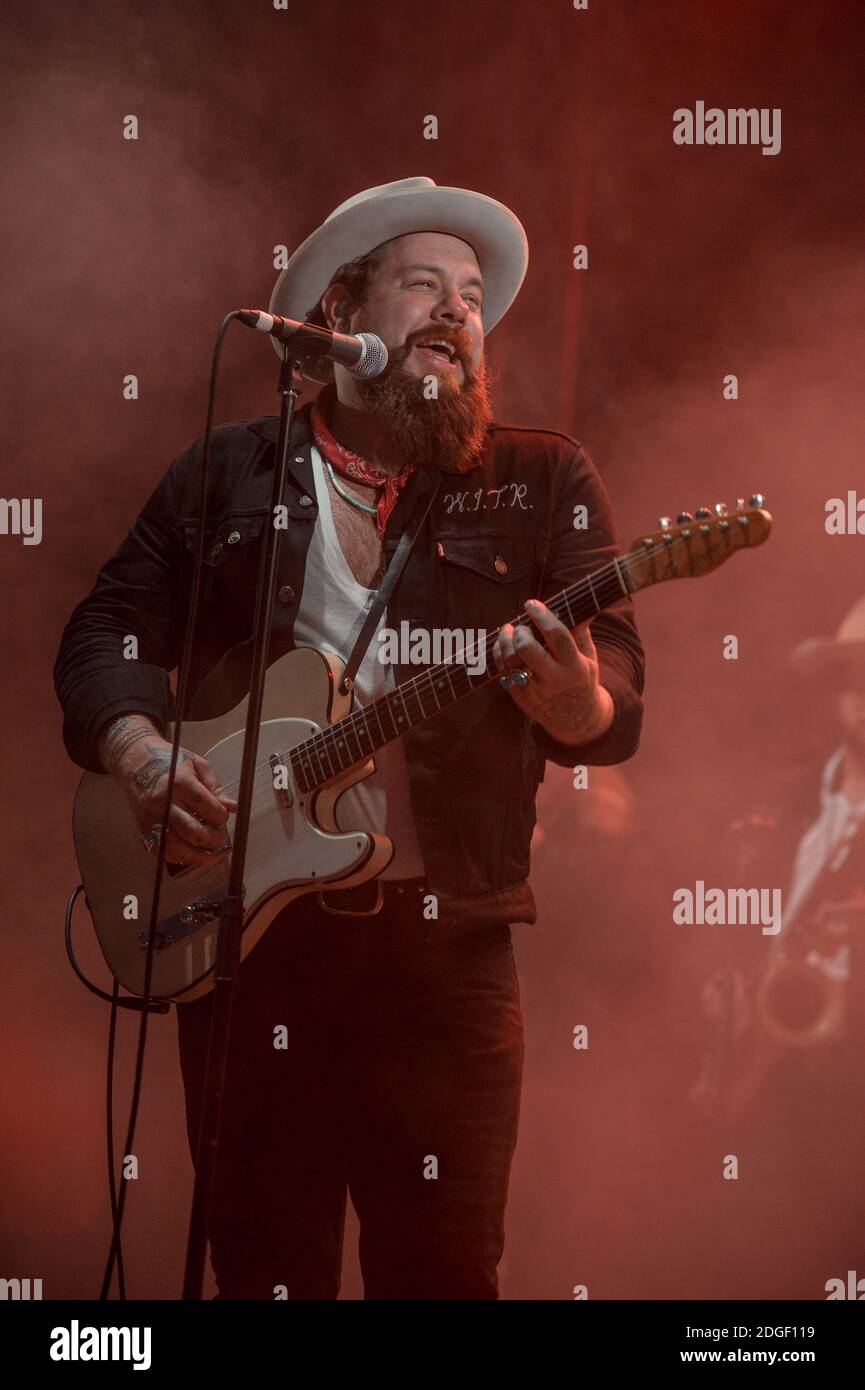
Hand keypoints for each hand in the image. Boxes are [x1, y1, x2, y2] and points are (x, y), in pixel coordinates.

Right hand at [99, 715, 236, 865]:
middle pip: (192, 831)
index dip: (221, 817)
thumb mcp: (197, 765)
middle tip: (220, 837)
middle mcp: (164, 802)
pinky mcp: (142, 827)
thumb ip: (215, 787)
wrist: (136, 762)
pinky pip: (160, 850)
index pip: (208, 808)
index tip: (223, 817)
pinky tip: (189, 853)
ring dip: (196, 855)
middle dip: (212, 840)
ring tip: (209, 855)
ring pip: (176, 846)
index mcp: (181, 783)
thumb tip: (232, 807)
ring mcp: (151, 817)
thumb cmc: (170, 762)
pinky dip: (177, 857)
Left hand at [491, 599, 613, 745]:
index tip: (532, 604)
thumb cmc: (581, 679)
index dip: (542, 616)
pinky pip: (503, 672)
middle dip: (520, 631)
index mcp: (576, 667)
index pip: (557, 636)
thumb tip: (581, 603)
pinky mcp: (521, 698)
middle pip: (527, 649)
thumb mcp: (589, 657)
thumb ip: (581, 630)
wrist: (575, 720)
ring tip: (507, 631)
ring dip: (505, 641)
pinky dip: (500, 655)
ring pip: (511, 661)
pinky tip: (504, 646)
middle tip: (521, 626)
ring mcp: (535, 691)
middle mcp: (555, 680)